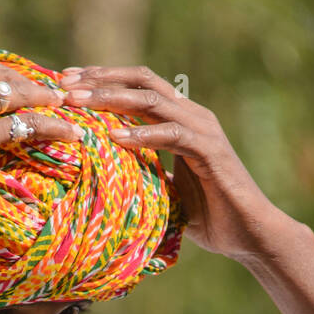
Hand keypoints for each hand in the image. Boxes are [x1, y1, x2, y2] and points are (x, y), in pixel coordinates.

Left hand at [59, 65, 290, 262]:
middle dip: (101, 79)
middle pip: (143, 81)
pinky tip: (115, 137)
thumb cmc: (208, 216)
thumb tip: (108, 179)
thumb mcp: (165, 190)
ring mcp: (202, 130)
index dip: (104, 80)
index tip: (67, 83)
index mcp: (181, 120)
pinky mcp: (209, 151)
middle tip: (65, 83)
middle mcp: (193, 116)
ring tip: (80, 103)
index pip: (139, 86)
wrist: (249, 234)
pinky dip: (142, 134)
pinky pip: (171, 135)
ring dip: (113, 99)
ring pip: (153, 100)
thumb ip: (143, 174)